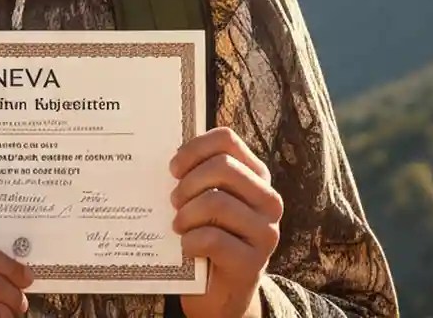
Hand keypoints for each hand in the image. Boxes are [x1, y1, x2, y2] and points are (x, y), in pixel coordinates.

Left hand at [170, 127, 282, 317]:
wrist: (220, 292)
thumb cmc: (207, 236)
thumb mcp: (205, 200)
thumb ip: (196, 176)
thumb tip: (164, 156)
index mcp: (256, 176)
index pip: (227, 140)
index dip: (194, 148)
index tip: (174, 168)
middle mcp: (268, 200)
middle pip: (222, 167)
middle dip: (188, 183)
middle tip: (174, 201)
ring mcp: (265, 232)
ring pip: (216, 202)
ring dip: (186, 214)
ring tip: (179, 226)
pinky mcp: (252, 263)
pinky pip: (212, 239)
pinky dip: (190, 242)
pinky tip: (186, 247)